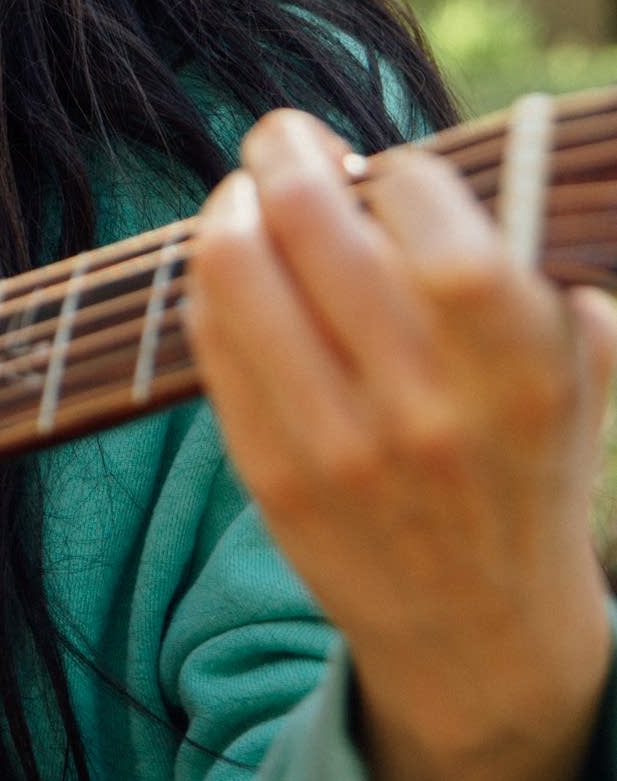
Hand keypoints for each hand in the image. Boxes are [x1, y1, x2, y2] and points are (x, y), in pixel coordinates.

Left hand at [186, 110, 616, 780]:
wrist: (483, 637)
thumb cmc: (526, 458)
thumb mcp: (571, 366)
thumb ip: (533, 259)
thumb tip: (470, 152)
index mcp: (518, 372)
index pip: (429, 218)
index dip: (397, 168)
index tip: (389, 168)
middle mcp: (425, 411)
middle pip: (309, 221)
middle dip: (286, 152)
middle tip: (286, 143)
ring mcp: (337, 449)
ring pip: (235, 267)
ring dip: (234, 205)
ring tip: (253, 198)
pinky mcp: (268, 476)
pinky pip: (209, 335)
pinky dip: (214, 280)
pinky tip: (243, 271)